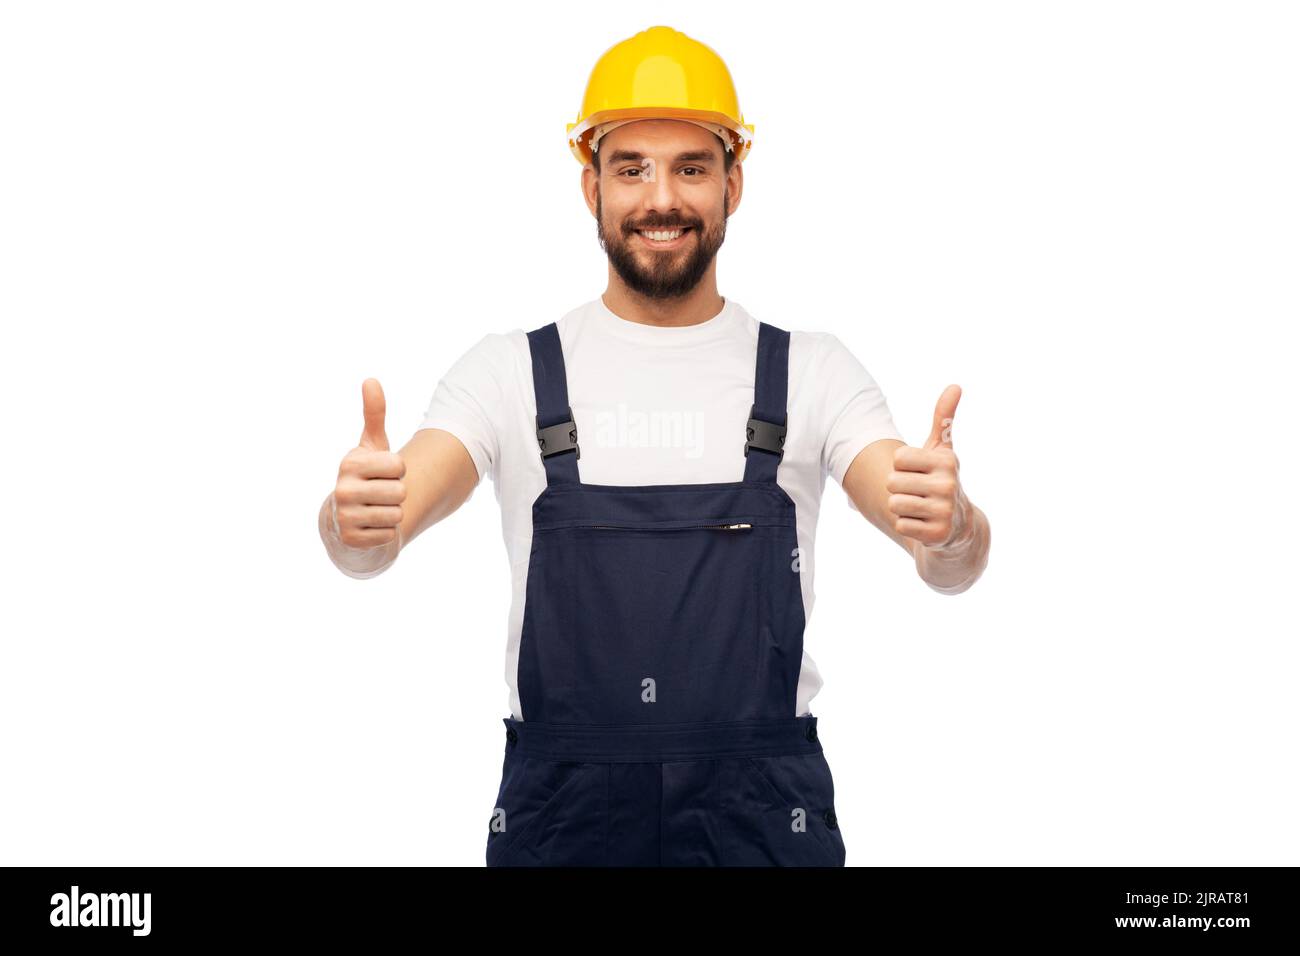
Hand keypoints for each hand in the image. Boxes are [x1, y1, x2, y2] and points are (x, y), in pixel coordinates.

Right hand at [331, 378, 406, 549]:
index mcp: (350, 464)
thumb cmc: (365, 475)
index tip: (383, 472)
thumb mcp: (371, 446)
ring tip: (377, 508)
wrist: (344, 516)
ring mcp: (345, 516)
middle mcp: (343, 490)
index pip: (399, 466)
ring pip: (396, 515)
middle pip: (400, 492)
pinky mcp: (352, 539)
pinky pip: (389, 536)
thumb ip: (375, 415)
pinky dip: (386, 532)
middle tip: (380, 493)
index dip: (398, 471)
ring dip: (393, 514)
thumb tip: (371, 379)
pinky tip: (371, 526)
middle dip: (396, 494)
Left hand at [886, 384, 972, 551]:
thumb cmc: (941, 479)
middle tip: (919, 492)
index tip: (920, 472)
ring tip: (920, 507)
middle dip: (899, 488)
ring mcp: (944, 511)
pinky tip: (923, 523)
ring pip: (894, 504)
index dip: (902, 466)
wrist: (959, 524)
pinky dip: (907, 525)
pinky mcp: (938, 534)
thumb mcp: (942, 450)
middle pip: (892, 482)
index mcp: (946, 461)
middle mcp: (948, 485)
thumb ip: (944, 419)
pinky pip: (900, 525)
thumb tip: (955, 385)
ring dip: (902, 507)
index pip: (898, 458)